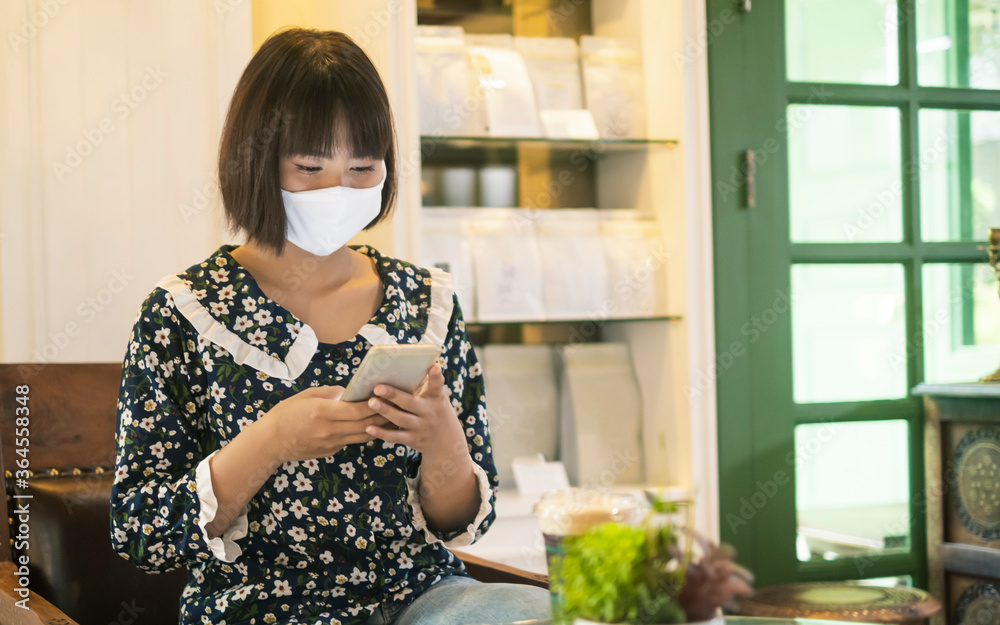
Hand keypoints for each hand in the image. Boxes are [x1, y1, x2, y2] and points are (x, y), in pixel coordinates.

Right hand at [262, 385, 391, 464]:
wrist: (271, 442)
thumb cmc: (286, 413)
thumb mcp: (306, 396)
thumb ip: (329, 393)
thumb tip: (349, 392)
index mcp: (323, 413)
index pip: (357, 410)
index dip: (375, 404)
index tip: (387, 395)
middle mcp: (330, 430)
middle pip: (365, 425)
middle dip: (383, 416)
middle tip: (397, 406)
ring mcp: (331, 444)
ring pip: (363, 436)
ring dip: (379, 427)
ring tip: (392, 416)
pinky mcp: (331, 451)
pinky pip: (352, 441)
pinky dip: (364, 433)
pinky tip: (372, 425)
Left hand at [363, 364, 465, 461]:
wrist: (447, 441)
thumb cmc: (435, 410)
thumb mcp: (436, 397)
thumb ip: (423, 382)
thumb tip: (403, 362)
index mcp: (436, 398)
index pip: (437, 385)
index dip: (436, 376)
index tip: (434, 366)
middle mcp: (429, 412)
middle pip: (411, 403)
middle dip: (394, 396)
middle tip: (378, 388)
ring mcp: (421, 427)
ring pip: (401, 419)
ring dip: (385, 411)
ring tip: (371, 402)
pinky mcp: (412, 439)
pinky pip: (395, 436)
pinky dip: (382, 433)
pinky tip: (369, 428)